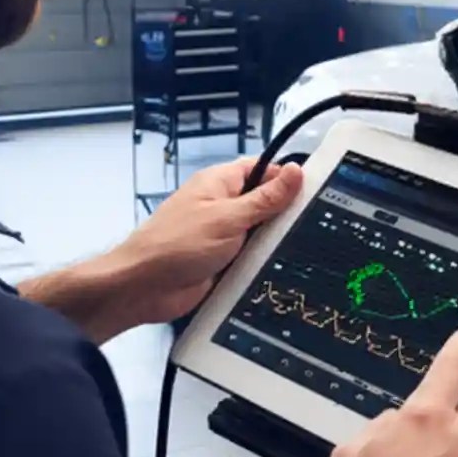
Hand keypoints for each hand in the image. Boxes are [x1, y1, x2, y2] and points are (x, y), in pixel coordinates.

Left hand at [117, 158, 303, 324]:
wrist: (143, 287)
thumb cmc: (174, 245)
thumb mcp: (228, 218)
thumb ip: (264, 198)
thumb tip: (294, 173)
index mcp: (219, 183)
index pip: (262, 168)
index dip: (287, 176)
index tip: (313, 187)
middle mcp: (220, 205)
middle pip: (264, 202)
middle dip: (283, 213)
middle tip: (310, 223)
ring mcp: (221, 234)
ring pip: (259, 233)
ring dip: (272, 242)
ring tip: (297, 247)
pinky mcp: (221, 261)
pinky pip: (250, 257)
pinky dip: (260, 262)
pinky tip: (277, 268)